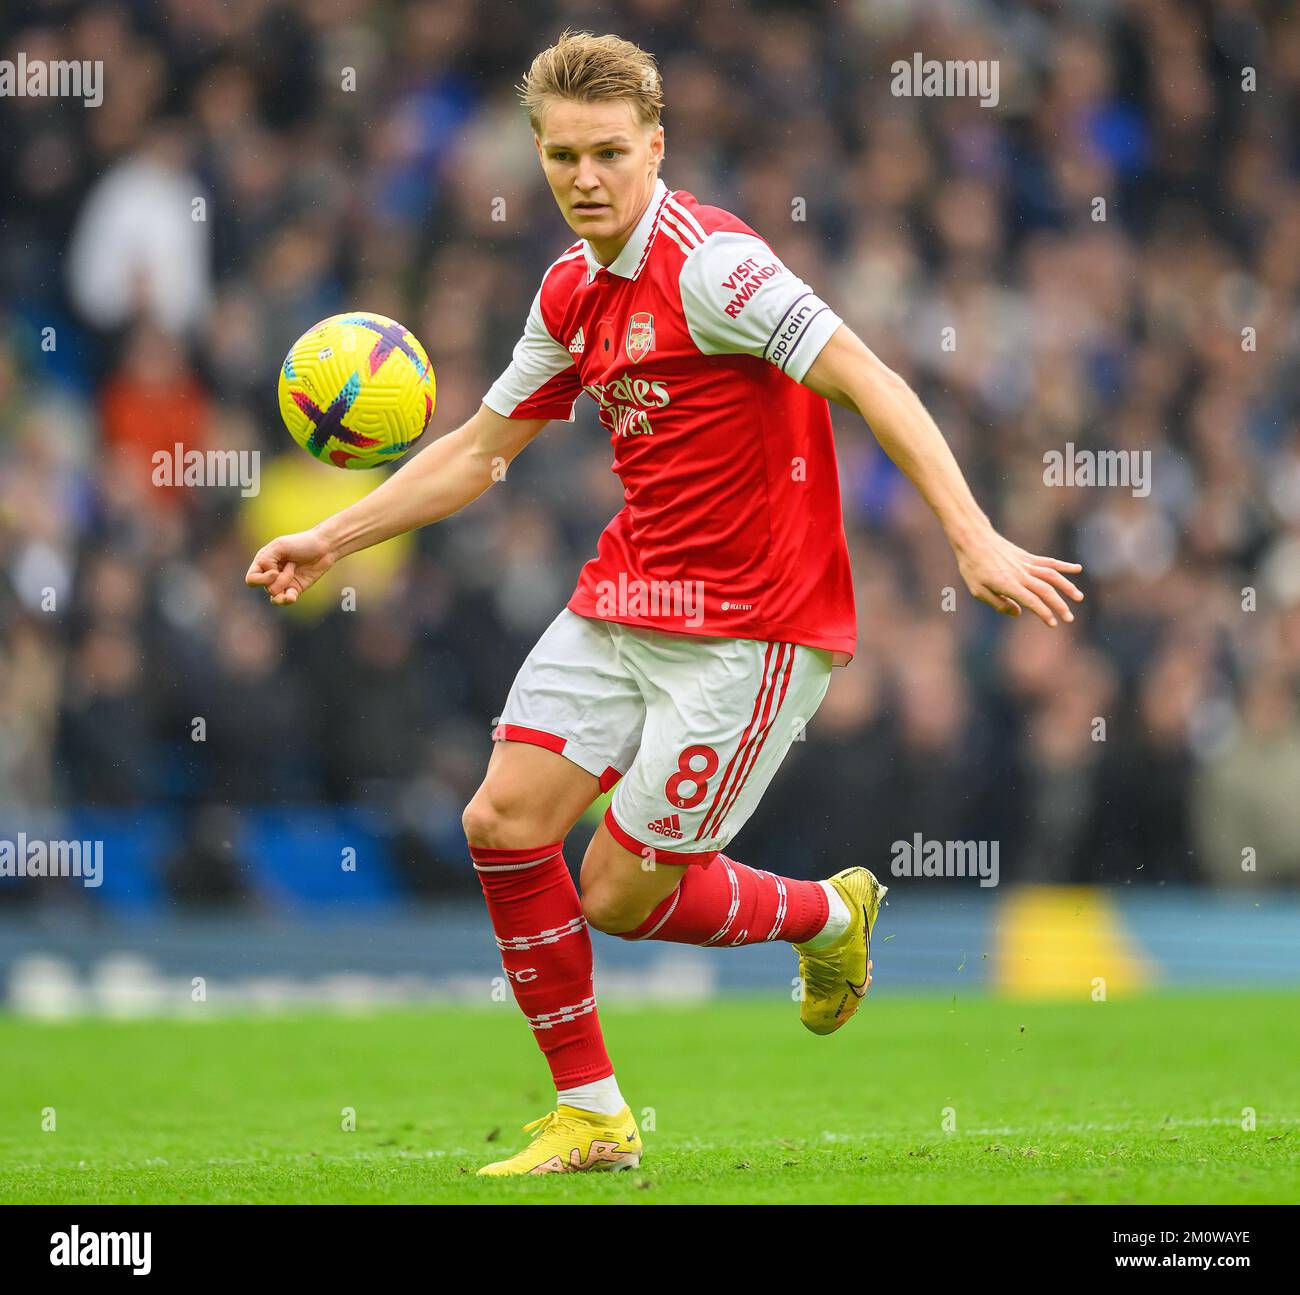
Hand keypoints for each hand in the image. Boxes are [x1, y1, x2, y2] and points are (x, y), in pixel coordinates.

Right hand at [244, 528, 334, 604]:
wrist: (324, 548)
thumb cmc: (301, 543)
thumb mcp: (279, 546)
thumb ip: (266, 560)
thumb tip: (270, 577)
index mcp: (263, 562)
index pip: (251, 579)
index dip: (261, 579)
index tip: (275, 571)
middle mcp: (270, 574)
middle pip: (266, 587)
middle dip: (279, 578)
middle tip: (292, 564)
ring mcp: (283, 583)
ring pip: (275, 597)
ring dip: (285, 585)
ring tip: (294, 573)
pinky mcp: (295, 589)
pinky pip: (286, 600)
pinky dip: (288, 599)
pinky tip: (292, 595)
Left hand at [953, 526, 1083, 626]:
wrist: (973, 539)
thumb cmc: (972, 567)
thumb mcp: (977, 590)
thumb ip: (998, 604)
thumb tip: (1018, 613)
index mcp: (1008, 584)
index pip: (1032, 601)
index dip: (1043, 613)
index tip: (1053, 623)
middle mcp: (1021, 574)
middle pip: (1046, 591)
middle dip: (1059, 606)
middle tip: (1069, 619)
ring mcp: (1026, 564)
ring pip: (1052, 576)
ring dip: (1067, 587)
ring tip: (1078, 597)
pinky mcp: (1027, 557)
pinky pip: (1048, 562)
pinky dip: (1063, 566)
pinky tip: (1077, 569)